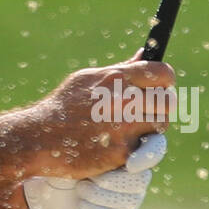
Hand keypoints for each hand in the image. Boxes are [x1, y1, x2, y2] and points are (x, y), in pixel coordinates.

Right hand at [19, 57, 174, 179]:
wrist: (40, 138)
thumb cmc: (64, 106)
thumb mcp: (88, 79)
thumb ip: (120, 70)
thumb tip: (144, 55)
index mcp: (116, 78)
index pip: (162, 73)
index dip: (166, 81)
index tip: (161, 88)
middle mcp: (124, 100)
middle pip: (169, 102)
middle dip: (161, 108)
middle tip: (147, 112)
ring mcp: (124, 128)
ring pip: (160, 127)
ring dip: (150, 129)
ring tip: (129, 129)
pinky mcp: (122, 153)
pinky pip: (143, 150)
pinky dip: (134, 149)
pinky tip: (114, 145)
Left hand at [23, 133, 167, 208]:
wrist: (48, 187)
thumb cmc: (61, 155)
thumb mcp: (73, 139)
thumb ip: (93, 129)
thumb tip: (105, 113)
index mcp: (130, 144)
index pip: (156, 145)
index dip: (149, 155)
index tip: (129, 165)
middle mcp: (137, 169)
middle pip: (141, 179)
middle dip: (110, 181)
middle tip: (85, 177)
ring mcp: (133, 193)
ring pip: (130, 200)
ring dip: (98, 195)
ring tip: (80, 188)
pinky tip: (82, 205)